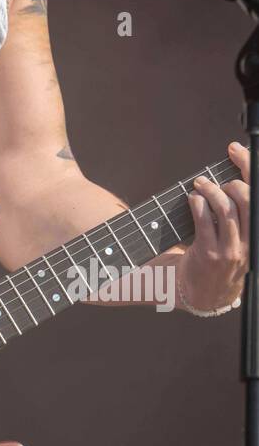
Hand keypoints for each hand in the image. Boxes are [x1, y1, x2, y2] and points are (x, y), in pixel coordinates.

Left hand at [177, 142, 249, 314]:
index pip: (258, 197)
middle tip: (214, 179)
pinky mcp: (209, 254)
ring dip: (211, 190)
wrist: (204, 295)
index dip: (248, 167)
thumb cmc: (220, 259)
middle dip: (230, 181)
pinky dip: (198, 203)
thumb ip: (236, 211)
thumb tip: (227, 176)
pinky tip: (193, 199)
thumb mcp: (237, 238)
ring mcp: (231, 250)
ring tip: (200, 185)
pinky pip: (205, 220)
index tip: (235, 150)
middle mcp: (250, 243)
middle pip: (247, 199)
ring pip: (226, 209)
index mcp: (256, 236)